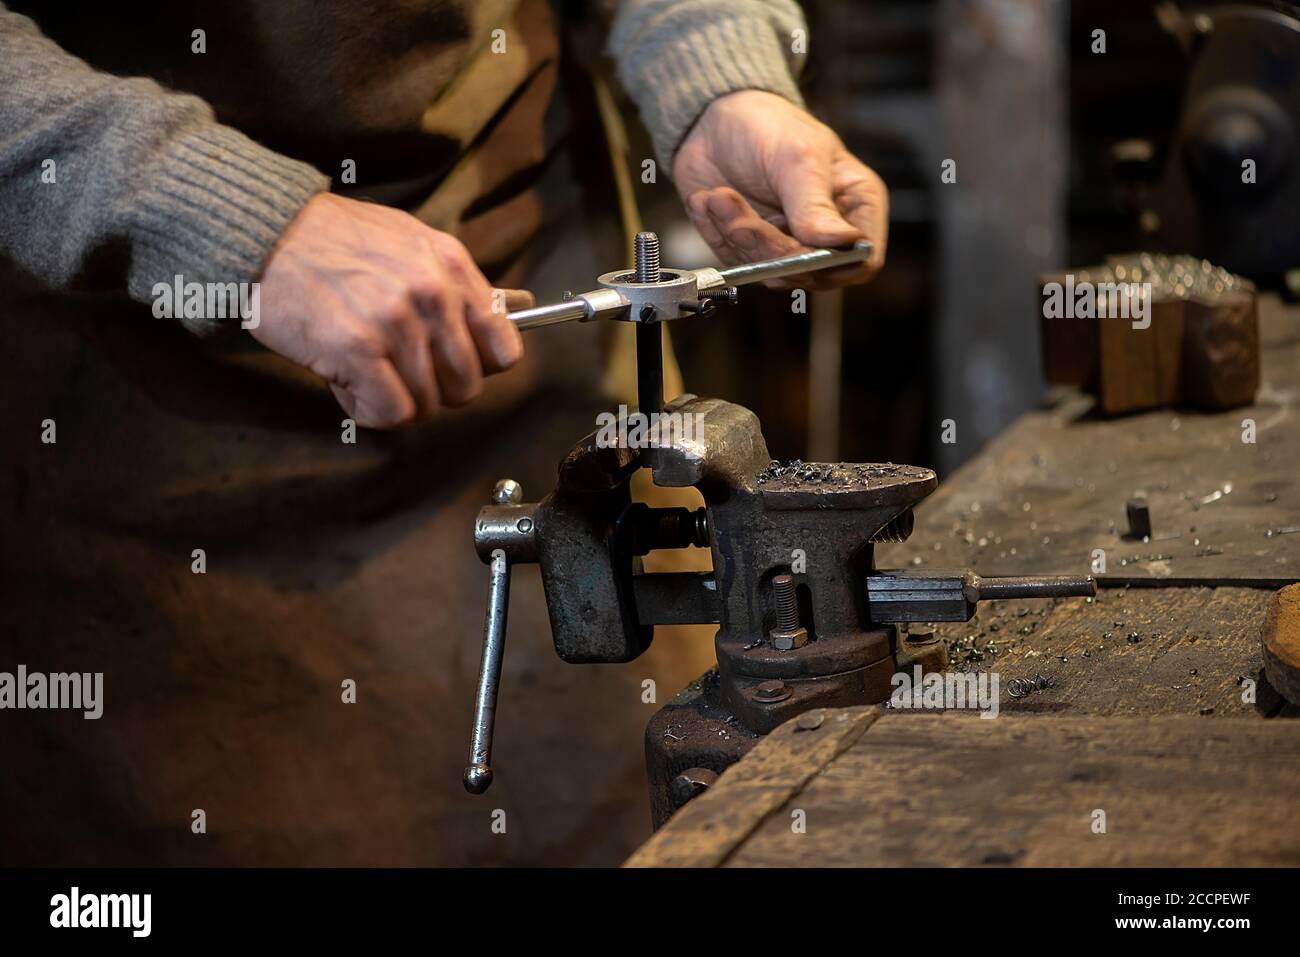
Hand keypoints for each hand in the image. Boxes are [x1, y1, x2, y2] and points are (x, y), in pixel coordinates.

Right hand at [255, 193, 528, 427]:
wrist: (265, 231)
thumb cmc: (334, 241)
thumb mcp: (412, 242)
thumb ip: (460, 282)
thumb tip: (522, 307)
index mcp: (452, 267)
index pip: (504, 349)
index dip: (477, 369)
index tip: (448, 366)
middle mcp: (432, 293)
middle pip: (465, 387)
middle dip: (431, 391)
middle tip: (395, 372)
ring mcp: (396, 321)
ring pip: (427, 405)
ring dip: (393, 399)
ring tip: (363, 369)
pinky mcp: (358, 347)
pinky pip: (391, 412)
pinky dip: (369, 411)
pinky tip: (348, 384)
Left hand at [673, 90, 887, 287]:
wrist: (713, 119)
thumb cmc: (766, 124)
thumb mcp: (796, 155)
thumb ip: (815, 203)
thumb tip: (843, 241)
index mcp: (854, 203)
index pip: (862, 258)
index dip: (833, 263)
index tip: (799, 245)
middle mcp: (825, 230)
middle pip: (809, 272)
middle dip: (768, 246)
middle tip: (738, 215)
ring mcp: (787, 242)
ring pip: (770, 272)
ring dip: (736, 237)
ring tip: (717, 197)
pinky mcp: (751, 249)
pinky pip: (737, 265)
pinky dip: (718, 235)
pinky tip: (709, 202)